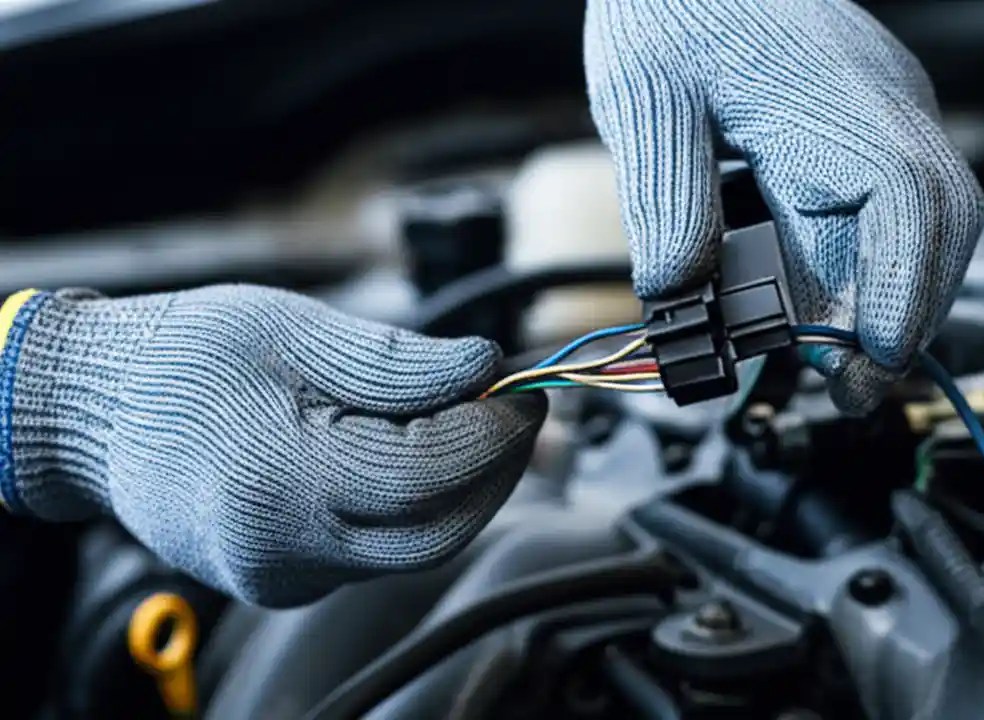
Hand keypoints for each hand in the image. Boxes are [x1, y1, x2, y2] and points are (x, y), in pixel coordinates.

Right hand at [5, 285, 544, 606]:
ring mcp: (283, 577)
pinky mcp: (285, 579)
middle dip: (496, 468)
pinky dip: (415, 502)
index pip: (430, 476)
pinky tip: (416, 448)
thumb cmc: (183, 359)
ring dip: (461, 485)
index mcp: (281, 483)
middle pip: (439, 532)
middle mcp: (284, 551)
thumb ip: (399, 363)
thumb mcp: (295, 330)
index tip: (523, 386)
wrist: (97, 409)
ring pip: (414, 547)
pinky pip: (377, 550)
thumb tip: (488, 368)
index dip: (494, 432)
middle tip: (515, 406)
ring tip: (469, 417)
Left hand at [585, 0, 983, 413]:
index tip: (870, 362)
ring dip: (874, 296)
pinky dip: (852, 263)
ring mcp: (881, 115)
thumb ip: (668, 209)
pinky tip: (807, 294)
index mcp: (838, 98)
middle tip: (839, 385)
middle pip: (934, 230)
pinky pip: (880, 209)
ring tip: (815, 352)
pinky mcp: (861, 128)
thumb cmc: (667, 4)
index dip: (903, 291)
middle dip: (895, 316)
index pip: (907, 204)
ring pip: (913, 229)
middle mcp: (883, 107)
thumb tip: (684, 304)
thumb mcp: (644, 106)